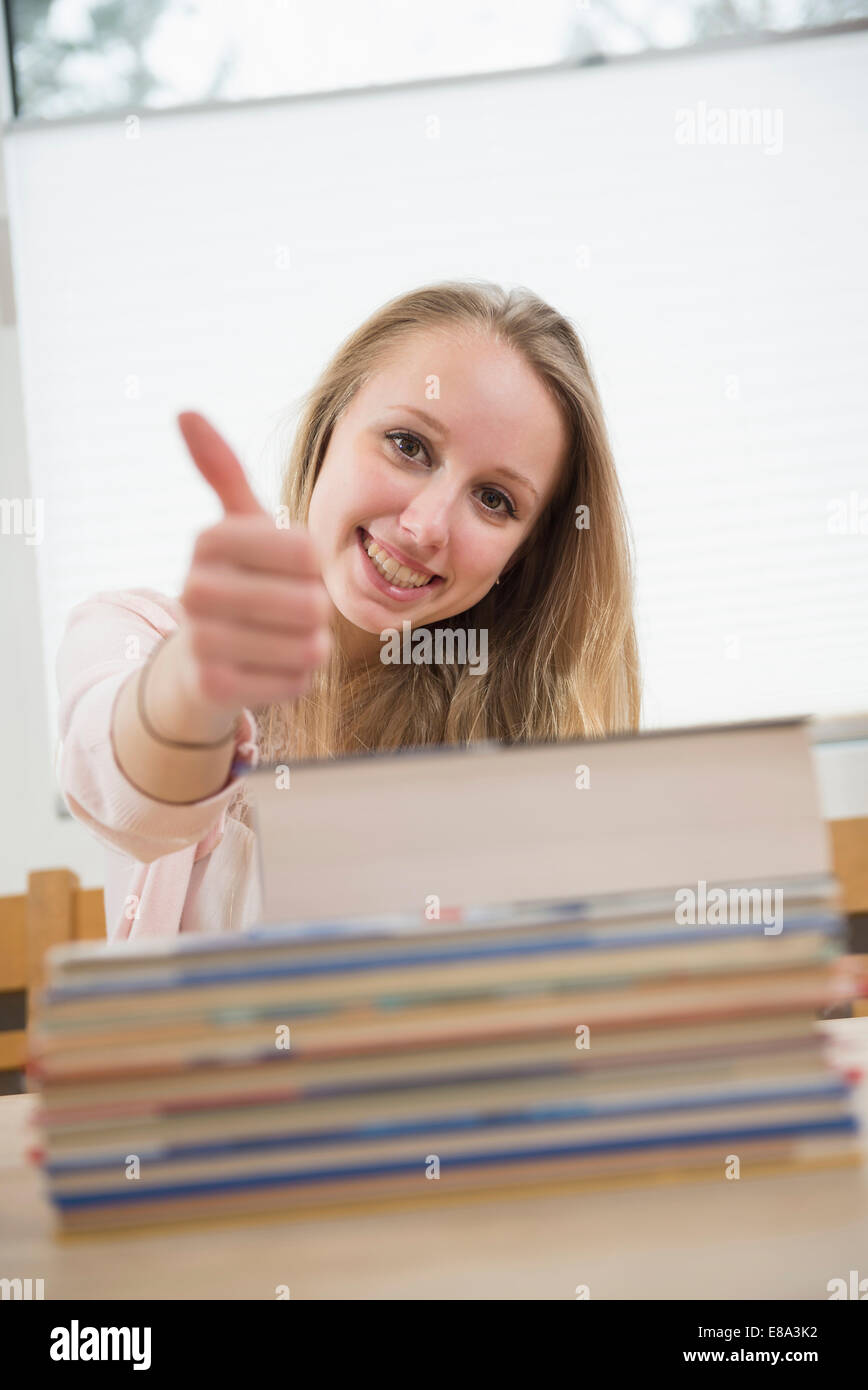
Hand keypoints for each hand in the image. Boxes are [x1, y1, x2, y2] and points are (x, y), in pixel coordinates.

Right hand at [175, 411, 332, 711]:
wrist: (197, 665)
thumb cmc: (235, 584)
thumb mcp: (236, 527)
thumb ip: (222, 471)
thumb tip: (184, 410)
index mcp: (207, 541)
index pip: (305, 551)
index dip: (315, 566)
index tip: (296, 569)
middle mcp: (194, 589)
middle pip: (309, 603)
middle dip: (314, 612)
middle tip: (292, 612)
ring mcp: (201, 641)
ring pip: (306, 646)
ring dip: (311, 646)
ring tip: (285, 639)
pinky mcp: (214, 687)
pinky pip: (295, 683)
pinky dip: (298, 679)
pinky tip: (273, 668)